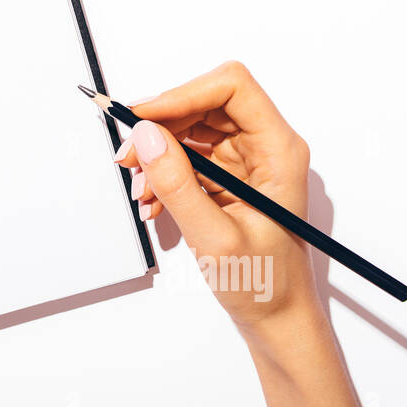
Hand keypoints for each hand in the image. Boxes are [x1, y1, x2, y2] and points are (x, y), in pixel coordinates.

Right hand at [115, 60, 317, 330]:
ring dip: (156, 154)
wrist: (277, 319)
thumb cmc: (265, 284)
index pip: (231, 87)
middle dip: (160, 127)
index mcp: (279, 151)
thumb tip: (146, 136)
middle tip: (128, 156)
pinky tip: (152, 203)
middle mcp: (264, 146)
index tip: (143, 117)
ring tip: (141, 191)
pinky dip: (161, 174)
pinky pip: (185, 156)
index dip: (183, 93)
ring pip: (188, 129)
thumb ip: (178, 185)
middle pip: (203, 103)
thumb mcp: (215, 237)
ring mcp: (244, 161)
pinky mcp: (226, 177)